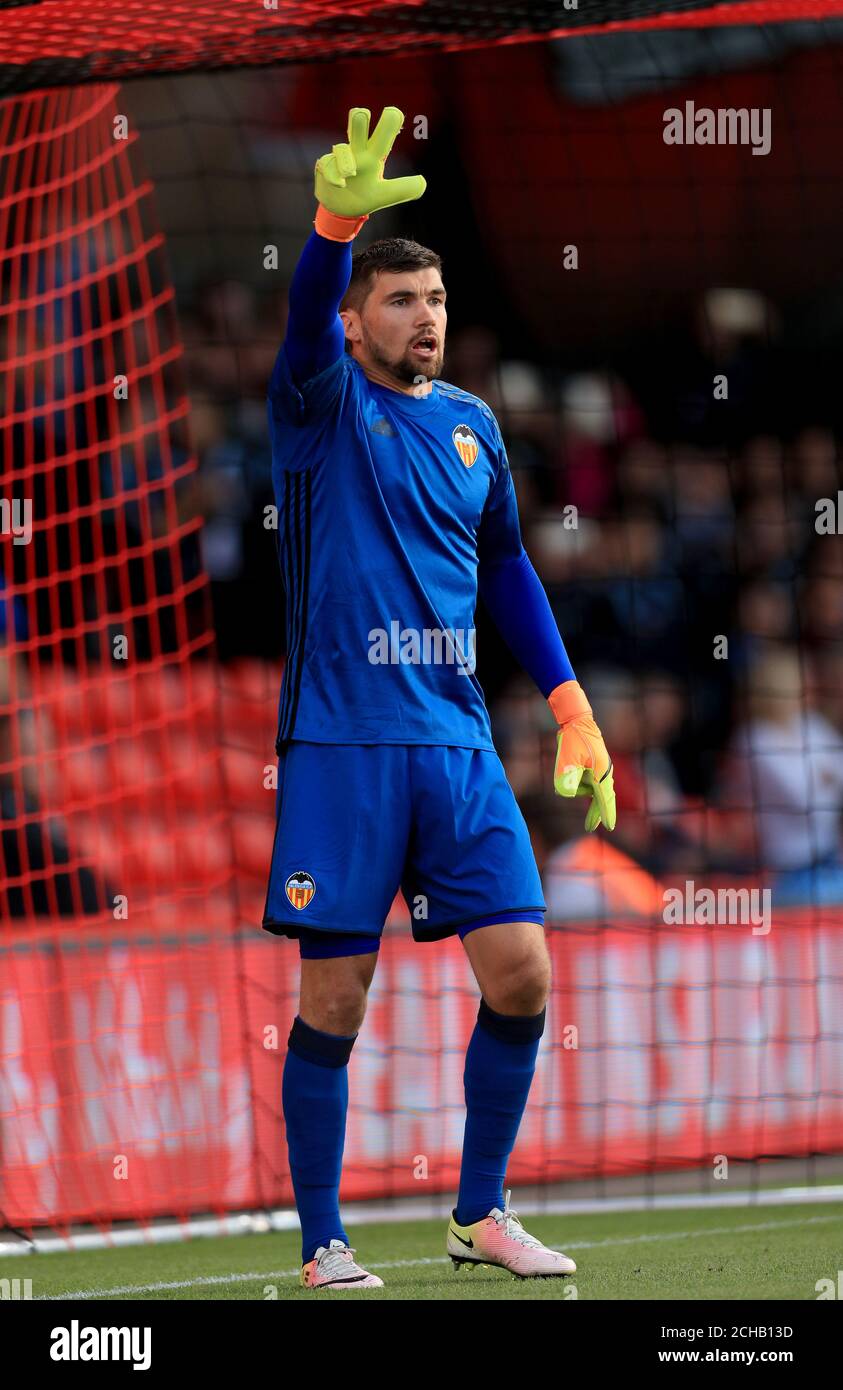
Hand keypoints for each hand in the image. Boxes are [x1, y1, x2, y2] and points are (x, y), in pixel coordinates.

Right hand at [315, 106, 425, 217]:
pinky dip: (334, 177)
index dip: (389, 121)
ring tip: (351, 173)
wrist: (339, 209)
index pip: (384, 133)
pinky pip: (328, 167)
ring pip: (340, 147)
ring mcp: (339, 159)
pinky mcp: (325, 167)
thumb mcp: (386, 195)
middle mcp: (357, 151)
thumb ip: (403, 189)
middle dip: (359, 118)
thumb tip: (422, 182)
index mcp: (374, 154)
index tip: (394, 112)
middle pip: (358, 125)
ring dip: (345, 160)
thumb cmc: (364, 196)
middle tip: (362, 114)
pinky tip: (340, 185)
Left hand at [549, 681, 616, 832]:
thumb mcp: (566, 759)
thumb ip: (567, 777)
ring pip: (587, 788)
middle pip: (601, 798)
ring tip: (568, 765)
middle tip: (590, 828)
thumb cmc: (573, 739)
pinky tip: (570, 769)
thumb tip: (566, 793)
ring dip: (577, 786)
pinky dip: (577, 781)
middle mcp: (603, 772)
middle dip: (596, 813)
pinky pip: (585, 781)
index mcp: (600, 772)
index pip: (604, 798)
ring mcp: (600, 770)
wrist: (577, 721)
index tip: (610, 827)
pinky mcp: (594, 767)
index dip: (606, 813)